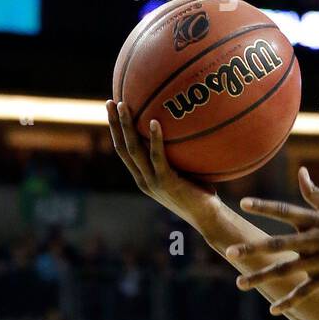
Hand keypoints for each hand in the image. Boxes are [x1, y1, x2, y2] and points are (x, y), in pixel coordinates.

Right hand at [106, 99, 220, 225]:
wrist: (208, 218)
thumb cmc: (202, 193)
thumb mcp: (185, 172)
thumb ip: (178, 156)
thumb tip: (186, 129)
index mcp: (143, 177)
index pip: (123, 151)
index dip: (116, 131)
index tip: (113, 110)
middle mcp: (143, 179)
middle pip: (122, 147)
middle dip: (114, 124)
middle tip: (110, 101)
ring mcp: (153, 182)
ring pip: (133, 150)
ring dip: (127, 126)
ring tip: (124, 105)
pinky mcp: (166, 182)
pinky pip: (158, 157)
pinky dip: (155, 139)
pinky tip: (155, 122)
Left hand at [228, 167, 318, 311]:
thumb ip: (314, 192)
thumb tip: (300, 171)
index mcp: (316, 219)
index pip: (286, 211)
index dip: (265, 206)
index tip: (244, 203)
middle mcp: (316, 238)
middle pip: (278, 243)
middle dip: (252, 247)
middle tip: (228, 251)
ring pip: (286, 270)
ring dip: (262, 277)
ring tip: (240, 283)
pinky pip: (306, 291)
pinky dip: (290, 301)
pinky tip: (274, 310)